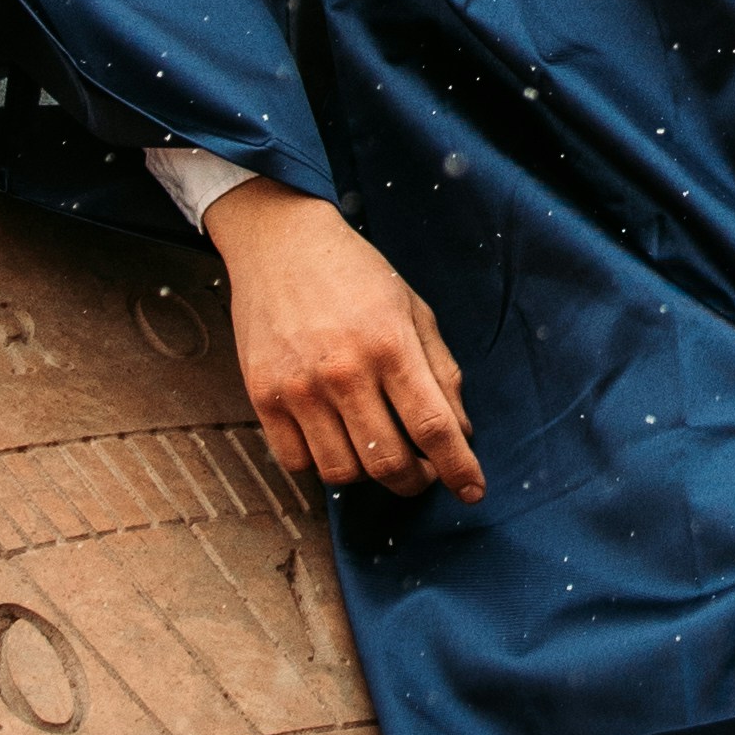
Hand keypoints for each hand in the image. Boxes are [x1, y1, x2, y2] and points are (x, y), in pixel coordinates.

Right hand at [204, 183, 485, 498]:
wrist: (280, 243)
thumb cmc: (355, 273)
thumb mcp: (414, 310)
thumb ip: (441, 372)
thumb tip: (463, 432)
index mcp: (391, 345)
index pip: (434, 428)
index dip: (459, 469)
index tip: (472, 491)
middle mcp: (344, 371)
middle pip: (389, 463)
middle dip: (417, 481)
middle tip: (423, 471)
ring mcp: (299, 387)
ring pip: (343, 472)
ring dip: (370, 476)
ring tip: (378, 451)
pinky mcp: (262, 396)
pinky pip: (297, 461)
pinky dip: (323, 465)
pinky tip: (336, 441)